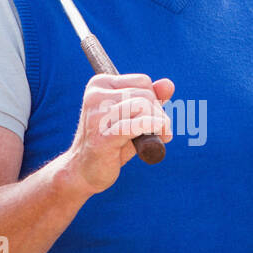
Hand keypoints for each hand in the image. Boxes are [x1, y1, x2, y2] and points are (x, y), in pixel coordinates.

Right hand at [61, 73, 173, 194]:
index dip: (155, 100)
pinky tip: (159, 138)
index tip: (156, 119)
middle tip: (162, 132)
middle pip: (144, 95)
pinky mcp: (102, 137)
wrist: (84, 171)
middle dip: (159, 114)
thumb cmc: (111, 144)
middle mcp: (95, 96)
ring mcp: (97, 116)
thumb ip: (149, 100)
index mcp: (99, 85)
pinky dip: (152, 127)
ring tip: (161, 137)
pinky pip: (135, 125)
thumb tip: (168, 84)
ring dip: (159, 123)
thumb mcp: (132, 117)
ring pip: (142, 107)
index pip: (142, 82)